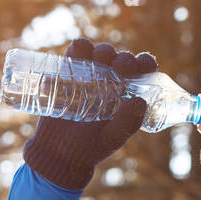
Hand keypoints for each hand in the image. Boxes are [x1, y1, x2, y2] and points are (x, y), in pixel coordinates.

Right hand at [22, 38, 157, 190]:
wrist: (56, 152)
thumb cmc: (88, 148)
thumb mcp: (110, 139)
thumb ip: (126, 123)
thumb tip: (140, 101)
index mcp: (128, 95)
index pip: (143, 71)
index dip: (144, 64)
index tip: (136, 69)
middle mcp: (112, 81)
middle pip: (122, 59)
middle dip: (123, 58)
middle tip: (118, 67)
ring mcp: (91, 75)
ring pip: (100, 52)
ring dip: (102, 51)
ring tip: (99, 60)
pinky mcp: (69, 72)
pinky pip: (76, 52)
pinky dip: (78, 47)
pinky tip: (78, 51)